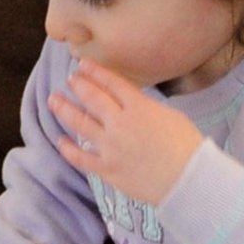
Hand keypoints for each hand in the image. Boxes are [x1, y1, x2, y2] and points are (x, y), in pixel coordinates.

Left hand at [47, 59, 203, 205]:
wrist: (189, 180)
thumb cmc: (188, 147)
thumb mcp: (171, 116)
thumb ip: (147, 108)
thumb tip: (132, 105)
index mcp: (140, 108)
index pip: (113, 84)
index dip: (96, 72)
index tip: (83, 64)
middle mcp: (120, 124)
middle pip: (93, 99)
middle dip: (79, 86)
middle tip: (69, 79)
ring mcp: (111, 147)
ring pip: (80, 124)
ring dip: (64, 110)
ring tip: (54, 100)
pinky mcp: (107, 169)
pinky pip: (81, 158)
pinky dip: (68, 149)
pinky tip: (60, 141)